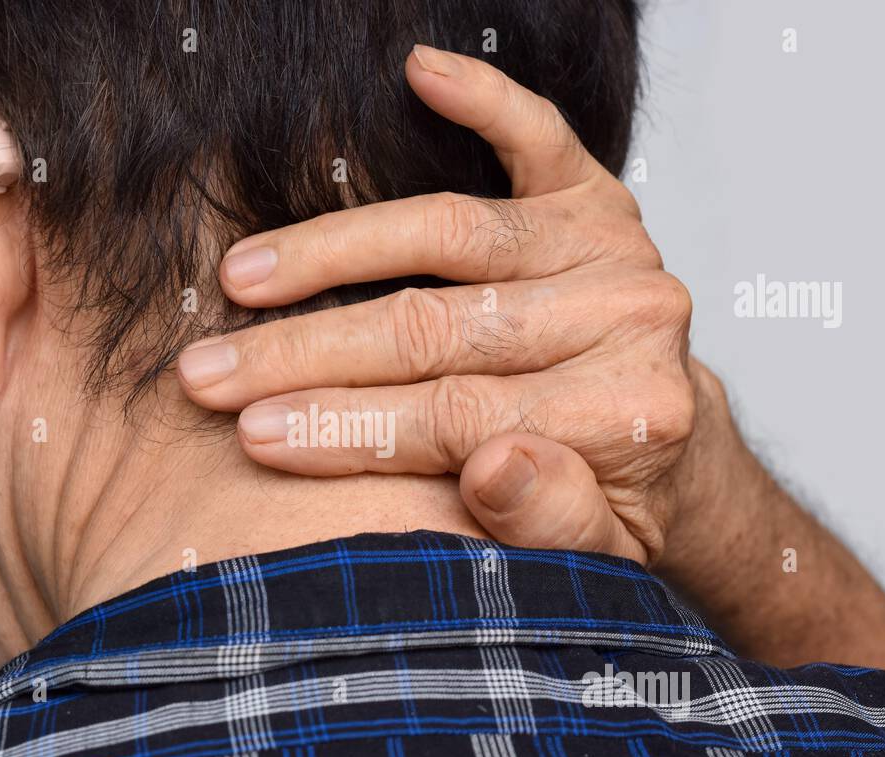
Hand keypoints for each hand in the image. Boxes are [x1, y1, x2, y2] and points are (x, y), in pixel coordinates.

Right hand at [177, 45, 692, 563]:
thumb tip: (496, 464)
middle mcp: (628, 319)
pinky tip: (420, 72)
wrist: (674, 451)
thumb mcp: (592, 555)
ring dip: (332, 251)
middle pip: (436, 327)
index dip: (345, 428)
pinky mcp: (599, 199)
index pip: (455, 418)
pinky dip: (480, 98)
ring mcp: (611, 248)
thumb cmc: (612, 504)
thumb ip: (551, 520)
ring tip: (243, 276)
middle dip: (307, 353)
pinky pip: (537, 135)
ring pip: (449, 235)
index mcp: (627, 415)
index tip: (252, 436)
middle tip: (209, 373)